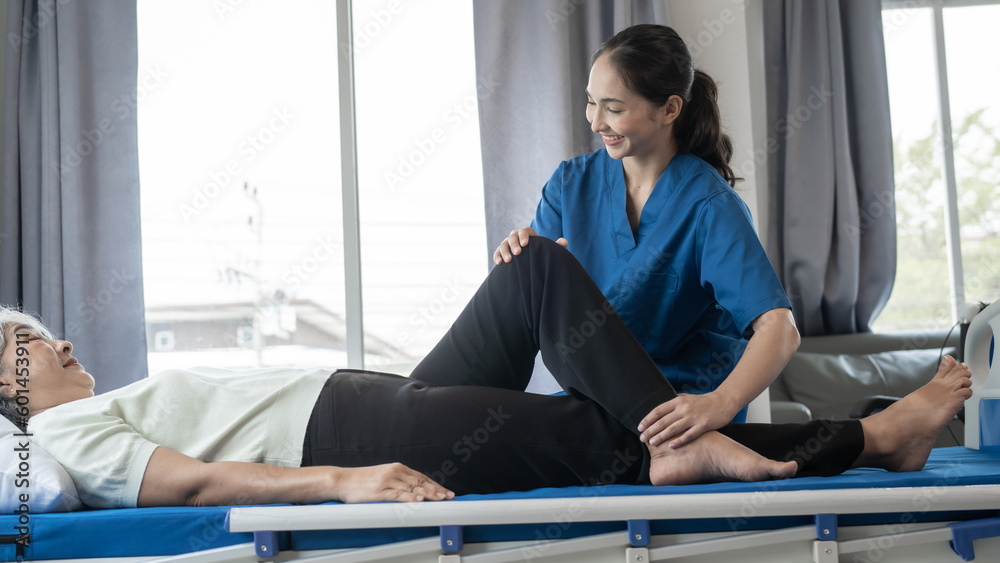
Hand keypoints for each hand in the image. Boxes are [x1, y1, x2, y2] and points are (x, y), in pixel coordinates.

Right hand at [334, 463, 454, 502]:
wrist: (342, 481)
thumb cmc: (361, 481)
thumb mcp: (383, 477)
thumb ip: (398, 482)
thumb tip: (414, 492)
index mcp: (397, 468)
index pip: (421, 477)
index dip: (435, 485)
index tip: (446, 492)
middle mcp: (395, 472)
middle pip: (420, 482)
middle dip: (436, 490)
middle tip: (449, 497)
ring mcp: (387, 481)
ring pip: (413, 488)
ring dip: (428, 494)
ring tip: (440, 499)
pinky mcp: (380, 491)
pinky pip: (398, 495)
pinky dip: (410, 498)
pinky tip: (419, 501)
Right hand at [493, 227, 567, 264]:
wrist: (530, 263)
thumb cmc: (540, 254)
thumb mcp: (548, 250)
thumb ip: (556, 246)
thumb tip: (564, 242)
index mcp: (528, 234)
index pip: (524, 230)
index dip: (524, 236)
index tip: (525, 244)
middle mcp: (516, 237)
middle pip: (512, 236)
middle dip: (514, 244)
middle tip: (518, 253)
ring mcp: (507, 244)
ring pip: (503, 244)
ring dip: (505, 251)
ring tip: (509, 260)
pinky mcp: (501, 252)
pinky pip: (497, 252)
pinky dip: (497, 256)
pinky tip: (499, 263)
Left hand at [637, 393, 735, 448]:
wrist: (724, 402)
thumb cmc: (703, 402)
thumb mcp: (687, 398)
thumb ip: (674, 404)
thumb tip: (659, 411)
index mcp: (678, 401)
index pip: (658, 411)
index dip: (648, 419)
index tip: (640, 427)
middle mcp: (684, 408)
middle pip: (663, 421)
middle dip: (651, 430)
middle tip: (642, 438)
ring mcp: (694, 417)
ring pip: (673, 428)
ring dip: (661, 436)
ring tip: (651, 443)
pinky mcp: (703, 425)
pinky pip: (689, 435)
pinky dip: (679, 441)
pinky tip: (670, 446)